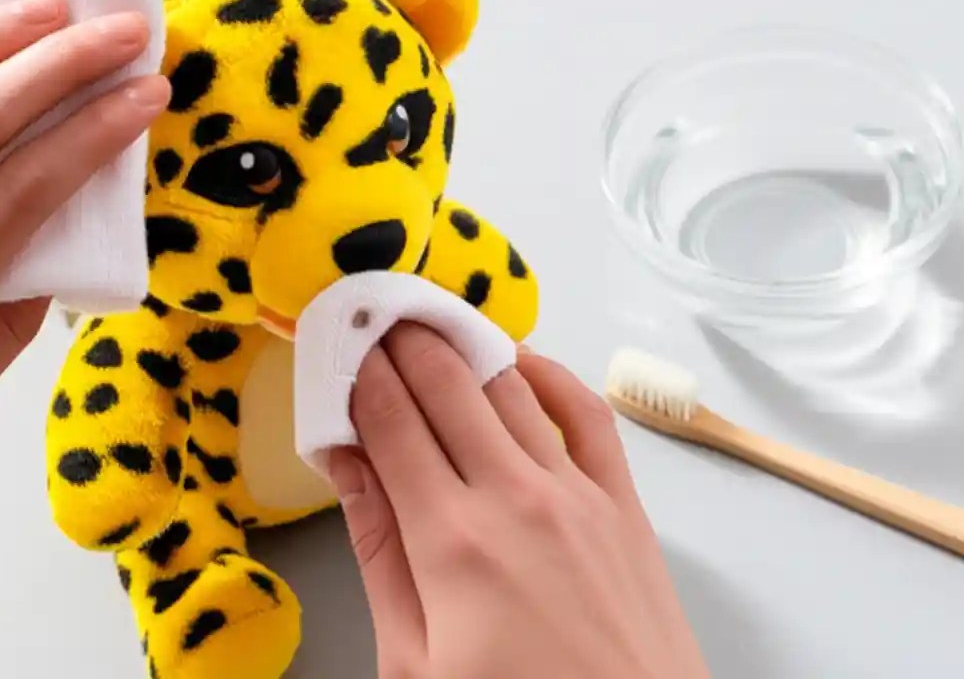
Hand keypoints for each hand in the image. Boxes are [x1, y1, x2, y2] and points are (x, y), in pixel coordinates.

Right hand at [334, 324, 709, 678]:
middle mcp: (512, 499)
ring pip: (508, 387)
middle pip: (445, 386)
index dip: (361, 374)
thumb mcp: (414, 658)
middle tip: (376, 318)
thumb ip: (378, 552)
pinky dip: (550, 374)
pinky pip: (586, 413)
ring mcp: (575, 495)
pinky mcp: (622, 505)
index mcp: (449, 542)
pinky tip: (517, 361)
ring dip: (463, 347)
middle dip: (403, 343)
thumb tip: (346, 466)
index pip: (390, 422)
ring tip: (429, 323)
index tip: (341, 345)